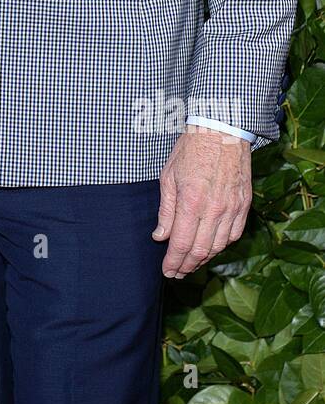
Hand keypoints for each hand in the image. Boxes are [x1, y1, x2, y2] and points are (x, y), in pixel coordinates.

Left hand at [153, 126, 251, 278]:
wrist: (221, 131)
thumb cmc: (191, 150)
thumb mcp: (168, 176)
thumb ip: (166, 210)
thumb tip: (160, 236)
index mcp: (191, 202)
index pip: (181, 244)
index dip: (173, 262)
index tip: (167, 271)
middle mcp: (214, 210)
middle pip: (200, 250)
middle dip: (187, 266)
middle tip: (177, 273)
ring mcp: (232, 209)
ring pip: (218, 246)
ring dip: (204, 259)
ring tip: (191, 264)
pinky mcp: (244, 205)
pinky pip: (234, 234)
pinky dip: (222, 246)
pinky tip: (211, 248)